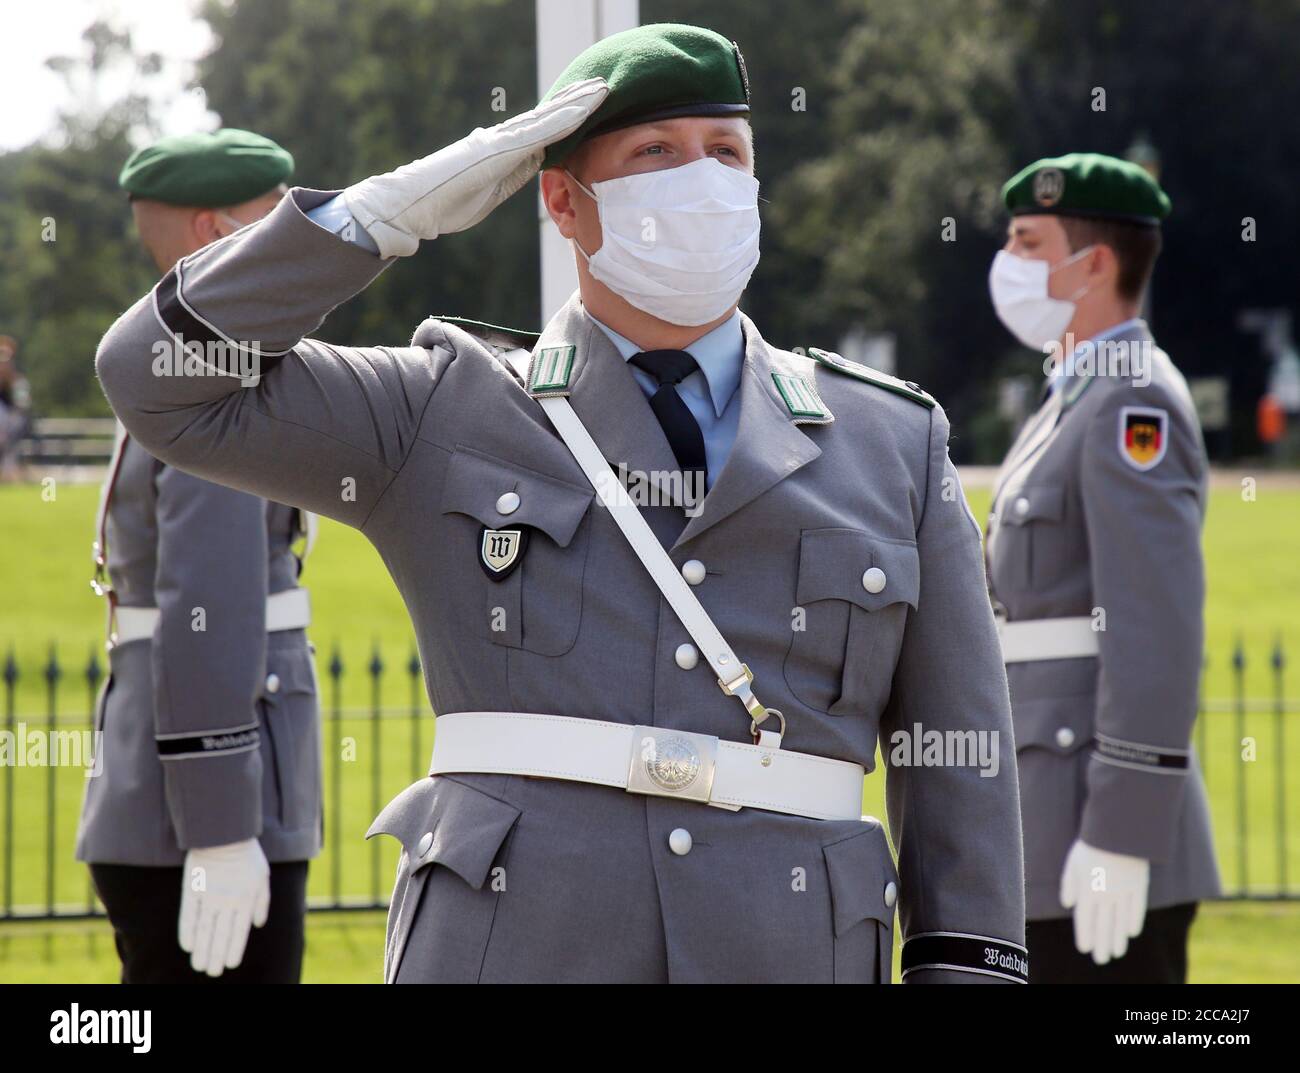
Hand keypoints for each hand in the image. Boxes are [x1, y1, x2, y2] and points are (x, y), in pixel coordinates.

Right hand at [179, 838, 270, 976]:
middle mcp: (228, 900)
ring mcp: (209, 895)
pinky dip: (188, 931)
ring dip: (202, 950)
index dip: (234, 950)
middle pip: (221, 935)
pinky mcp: (192, 889)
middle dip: (216, 956)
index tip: (229, 965)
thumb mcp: (263, 877)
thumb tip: (258, 925)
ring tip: (199, 966)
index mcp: (246, 899)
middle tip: (212, 972)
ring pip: (205, 930)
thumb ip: (262, 902)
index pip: (240, 932)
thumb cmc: (247, 856)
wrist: (225, 833)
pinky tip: (187, 946)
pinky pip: (189, 915)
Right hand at [343, 77, 607, 257]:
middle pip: (547, 117)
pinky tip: (584, 110)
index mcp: (500, 151)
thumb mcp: (489, 192)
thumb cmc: (444, 204)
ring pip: (548, 117)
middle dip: (575, 102)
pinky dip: (563, 119)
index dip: (565, 117)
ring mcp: (501, 141)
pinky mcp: (501, 148)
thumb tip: (534, 163)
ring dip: (576, 103)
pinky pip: (540, 131)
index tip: (587, 107)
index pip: (541, 132)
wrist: (414, 203)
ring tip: (601, 89)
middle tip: (601, 87)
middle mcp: (502, 139)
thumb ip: (512, 176)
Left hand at [1059, 838, 1149, 963]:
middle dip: (1101, 944)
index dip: (1084, 935)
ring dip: (1118, 939)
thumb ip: (1069, 884)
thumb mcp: (1073, 862)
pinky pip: (1137, 909)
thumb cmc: (1091, 844)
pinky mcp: (1140, 885)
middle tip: (1101, 960)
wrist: (1118, 828)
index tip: (1084, 949)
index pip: (1085, 918)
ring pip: (1120, 921)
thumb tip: (1068, 904)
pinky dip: (1134, 922)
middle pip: (1103, 925)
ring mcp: (1124, 891)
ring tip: (1116, 953)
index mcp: (1087, 888)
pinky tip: (1131, 933)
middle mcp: (1105, 893)